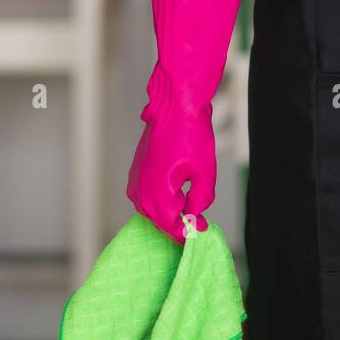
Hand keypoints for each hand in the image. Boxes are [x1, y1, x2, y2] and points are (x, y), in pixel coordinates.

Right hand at [126, 105, 215, 244]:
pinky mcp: (135, 171)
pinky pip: (144, 196)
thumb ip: (199, 202)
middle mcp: (140, 192)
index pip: (171, 227)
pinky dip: (159, 199)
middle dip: (178, 223)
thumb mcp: (204, 174)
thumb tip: (195, 220)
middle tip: (199, 220)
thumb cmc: (190, 136)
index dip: (187, 232)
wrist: (175, 107)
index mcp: (157, 196)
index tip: (202, 229)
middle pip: (159, 220)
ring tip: (188, 205)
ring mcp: (135, 181)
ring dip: (168, 211)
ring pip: (151, 209)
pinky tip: (174, 192)